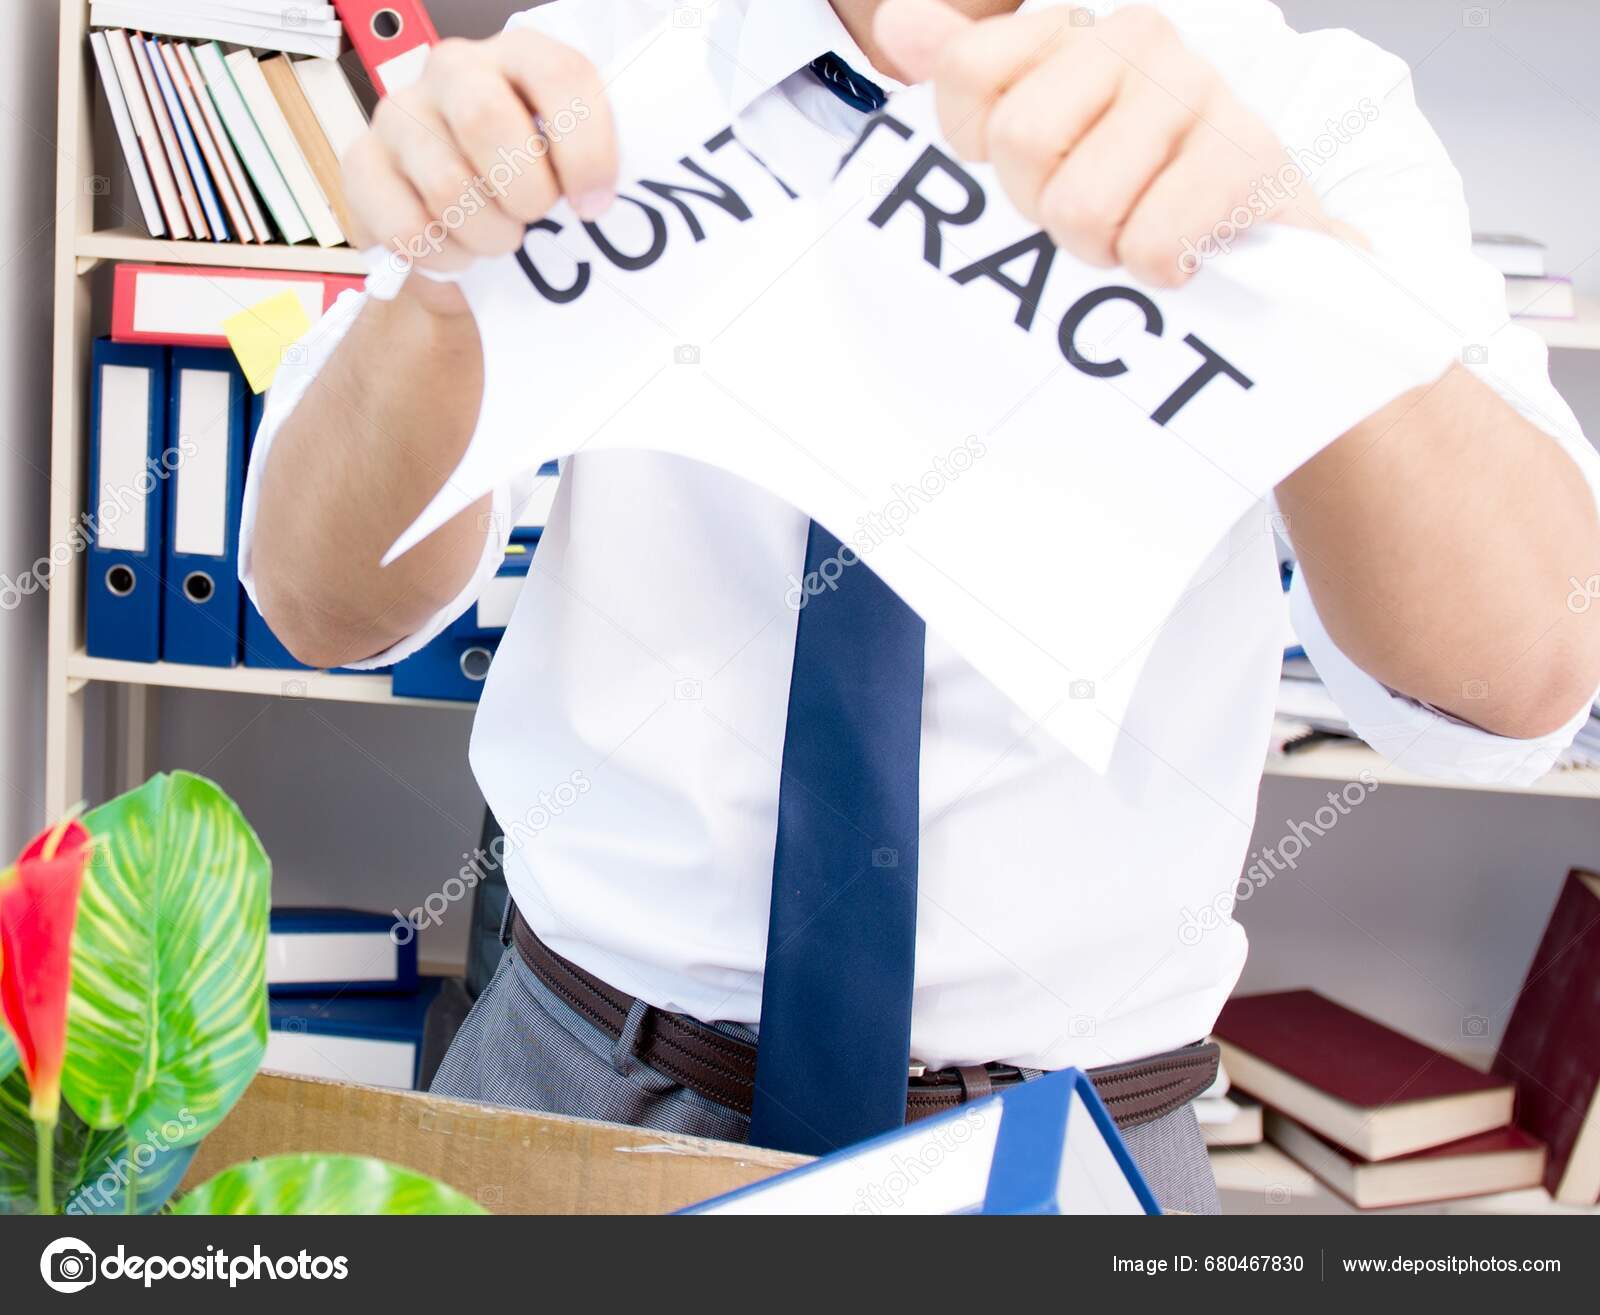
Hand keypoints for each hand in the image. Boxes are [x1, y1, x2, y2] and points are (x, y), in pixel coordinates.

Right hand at [343, 29, 619, 294]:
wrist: (464, 235)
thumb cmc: (529, 191)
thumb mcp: (573, 169)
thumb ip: (597, 169)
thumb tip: (620, 206)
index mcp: (522, 56)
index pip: (561, 77)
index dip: (585, 150)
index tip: (594, 206)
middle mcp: (455, 70)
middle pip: (486, 121)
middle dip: (525, 194)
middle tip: (537, 220)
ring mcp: (400, 112)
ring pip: (447, 185)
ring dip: (488, 236)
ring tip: (501, 242)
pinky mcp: (362, 163)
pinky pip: (405, 226)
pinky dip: (443, 257)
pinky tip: (459, 254)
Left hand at [874, 0, 1347, 286]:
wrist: (1262, 239)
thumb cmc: (1138, 187)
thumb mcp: (1047, 135)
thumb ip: (966, 81)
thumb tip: (900, 23)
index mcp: (1074, 32)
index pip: (967, 70)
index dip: (972, 146)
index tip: (1020, 172)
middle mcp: (1136, 40)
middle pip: (1018, 140)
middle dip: (1039, 208)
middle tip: (1083, 218)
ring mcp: (1196, 91)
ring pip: (1079, 204)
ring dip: (1099, 250)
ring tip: (1130, 236)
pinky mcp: (1245, 156)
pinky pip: (1150, 241)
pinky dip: (1154, 269)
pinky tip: (1177, 256)